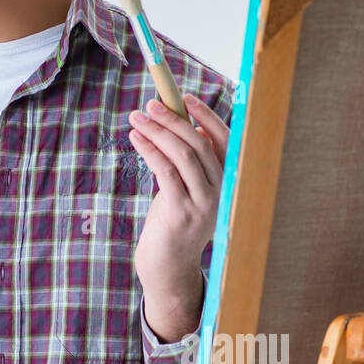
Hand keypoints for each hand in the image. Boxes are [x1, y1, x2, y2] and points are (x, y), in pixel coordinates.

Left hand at [127, 94, 229, 339]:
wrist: (166, 267)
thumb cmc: (172, 223)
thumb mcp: (185, 188)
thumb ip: (189, 162)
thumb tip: (182, 124)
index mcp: (227, 183)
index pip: (226, 141)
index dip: (206, 116)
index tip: (184, 97)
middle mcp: (221, 193)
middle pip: (201, 144)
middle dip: (174, 119)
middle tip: (149, 104)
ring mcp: (203, 205)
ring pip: (184, 155)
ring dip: (158, 131)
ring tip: (137, 117)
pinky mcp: (181, 214)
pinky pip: (166, 172)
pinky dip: (150, 150)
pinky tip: (136, 138)